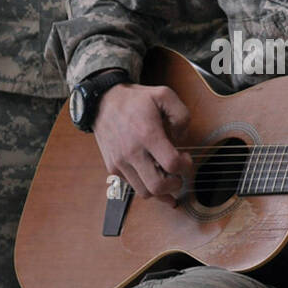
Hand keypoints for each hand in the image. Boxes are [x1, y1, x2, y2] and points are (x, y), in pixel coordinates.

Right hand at [93, 83, 191, 199]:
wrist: (102, 102)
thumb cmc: (134, 100)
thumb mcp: (164, 95)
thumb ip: (181, 114)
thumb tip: (182, 137)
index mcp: (147, 134)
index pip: (171, 164)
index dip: (185, 165)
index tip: (185, 158)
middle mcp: (132, 152)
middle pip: (158, 186)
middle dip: (175, 185)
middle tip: (178, 175)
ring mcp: (120, 162)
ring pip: (145, 192)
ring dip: (160, 190)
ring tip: (166, 177)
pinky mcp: (113, 167)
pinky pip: (133, 187)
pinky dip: (146, 186)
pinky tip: (153, 176)